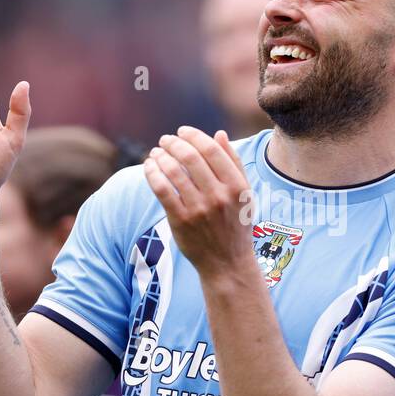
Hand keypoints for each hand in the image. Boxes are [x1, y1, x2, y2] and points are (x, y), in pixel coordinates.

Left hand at [143, 127, 253, 280]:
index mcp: (236, 186)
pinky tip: (149, 167)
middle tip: (165, 140)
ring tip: (156, 152)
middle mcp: (219, 196)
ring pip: (173, 171)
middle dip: (173, 143)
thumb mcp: (245, 195)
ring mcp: (199, 209)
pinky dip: (152, 173)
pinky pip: (162, 189)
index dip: (193, 135)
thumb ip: (234, 163)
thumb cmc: (236, 225)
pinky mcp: (181, 221)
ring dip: (160, 156)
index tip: (182, 131)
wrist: (227, 263)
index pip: (211, 150)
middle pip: (190, 157)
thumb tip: (219, 133)